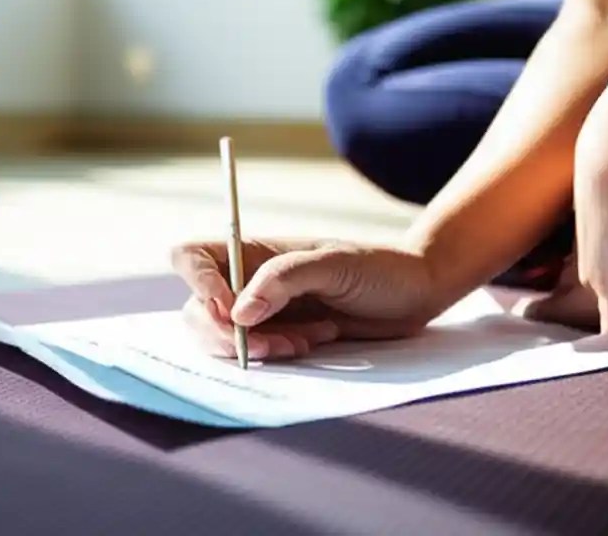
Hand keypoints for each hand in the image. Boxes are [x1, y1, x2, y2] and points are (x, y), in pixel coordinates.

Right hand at [170, 239, 444, 360]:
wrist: (416, 293)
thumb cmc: (379, 267)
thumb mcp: (334, 263)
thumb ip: (282, 279)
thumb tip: (238, 312)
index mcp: (251, 252)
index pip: (191, 257)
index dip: (197, 284)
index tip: (230, 309)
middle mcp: (247, 280)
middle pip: (195, 307)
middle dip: (224, 333)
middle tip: (268, 344)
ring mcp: (261, 311)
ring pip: (219, 336)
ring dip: (253, 348)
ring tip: (300, 343)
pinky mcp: (278, 336)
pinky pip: (253, 354)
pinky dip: (275, 355)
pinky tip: (312, 343)